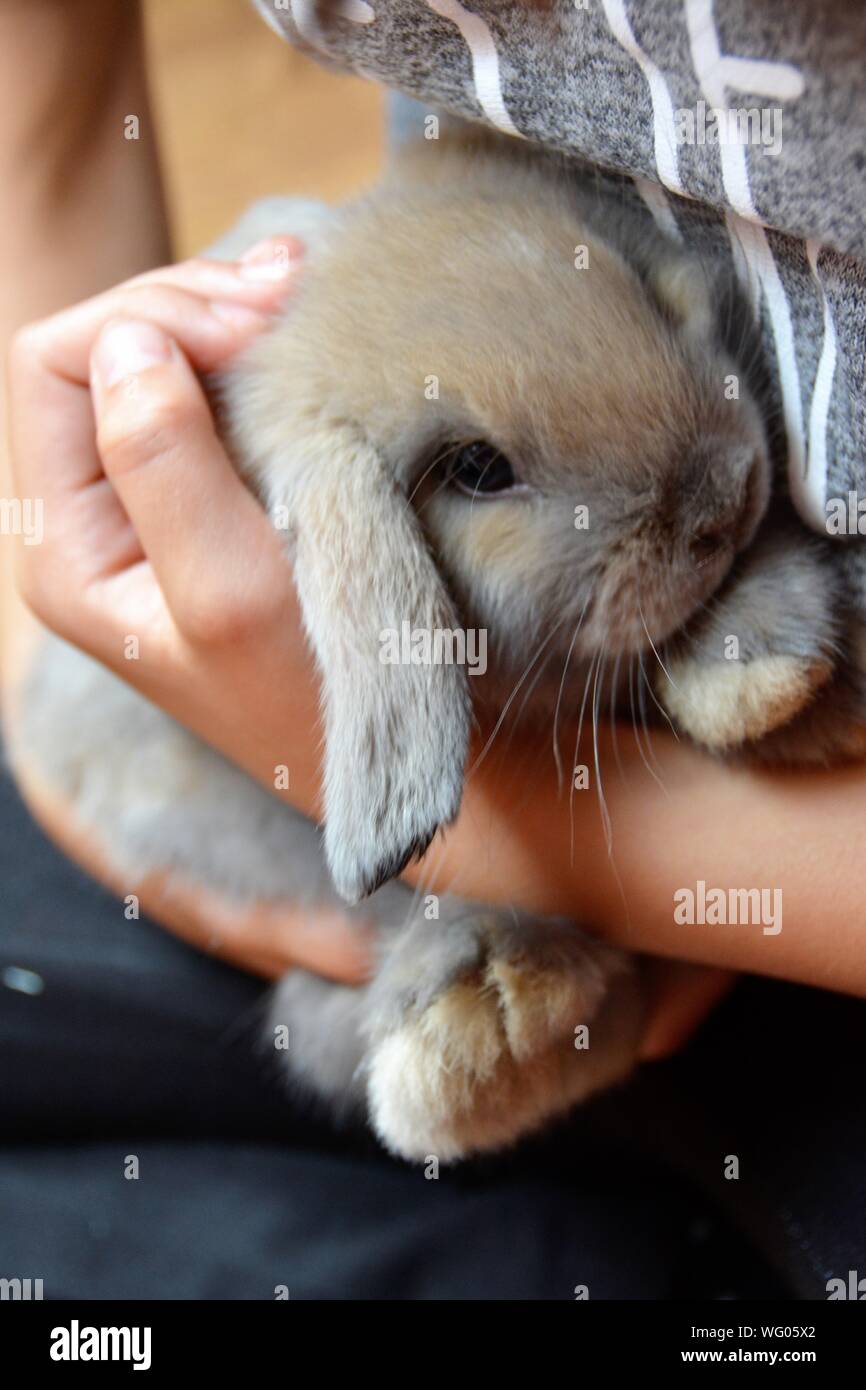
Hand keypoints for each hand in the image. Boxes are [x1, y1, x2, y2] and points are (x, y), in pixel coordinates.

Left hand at [4, 237, 372, 983]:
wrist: (405, 753)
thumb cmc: (321, 696)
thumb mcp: (233, 595)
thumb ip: (164, 468)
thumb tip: (128, 342)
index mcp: (70, 547)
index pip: (56, 367)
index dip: (151, 320)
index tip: (260, 329)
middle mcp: (101, 520)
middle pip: (106, 349)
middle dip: (194, 306)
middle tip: (296, 293)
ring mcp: (162, 508)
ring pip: (164, 361)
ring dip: (231, 318)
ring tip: (308, 295)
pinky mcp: (224, 504)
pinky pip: (216, 394)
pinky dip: (260, 350)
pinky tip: (308, 326)